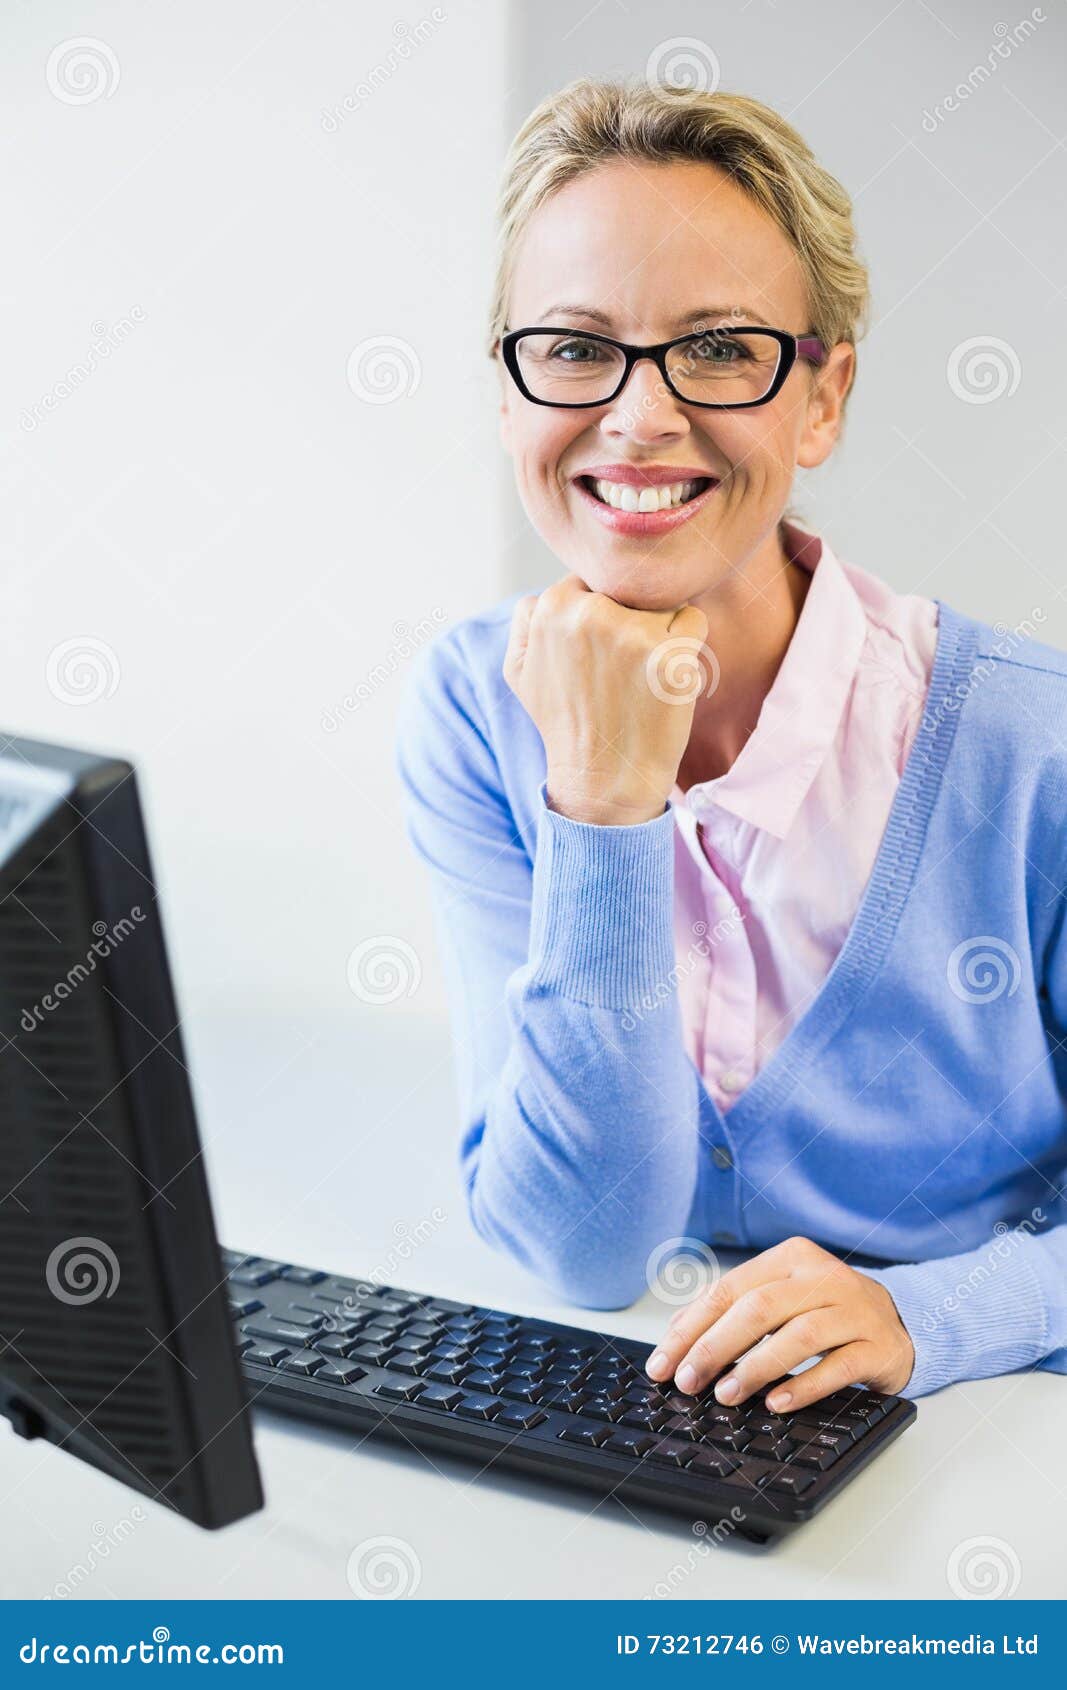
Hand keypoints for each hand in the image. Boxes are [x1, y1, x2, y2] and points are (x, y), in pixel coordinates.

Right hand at [503, 575, 709, 825]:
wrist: (603, 779)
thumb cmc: (565, 723)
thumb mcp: (519, 669)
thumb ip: (527, 619)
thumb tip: (548, 591)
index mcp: (551, 607)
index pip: (593, 581)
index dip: (602, 616)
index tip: (598, 656)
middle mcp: (590, 613)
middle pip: (629, 588)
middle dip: (630, 619)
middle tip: (619, 670)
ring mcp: (632, 633)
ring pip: (662, 601)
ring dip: (659, 630)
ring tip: (640, 675)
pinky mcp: (670, 655)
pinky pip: (694, 619)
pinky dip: (689, 643)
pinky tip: (666, 676)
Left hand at [645, 1236, 914, 1413]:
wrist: (901, 1326)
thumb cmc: (828, 1313)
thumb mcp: (783, 1298)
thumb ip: (735, 1310)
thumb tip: (678, 1335)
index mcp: (791, 1258)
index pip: (729, 1289)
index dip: (692, 1327)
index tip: (664, 1362)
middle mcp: (823, 1277)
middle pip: (759, 1309)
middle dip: (715, 1348)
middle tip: (689, 1383)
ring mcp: (854, 1310)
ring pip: (797, 1335)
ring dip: (755, 1368)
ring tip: (726, 1395)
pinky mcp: (877, 1345)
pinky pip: (837, 1366)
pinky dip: (803, 1385)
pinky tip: (776, 1403)